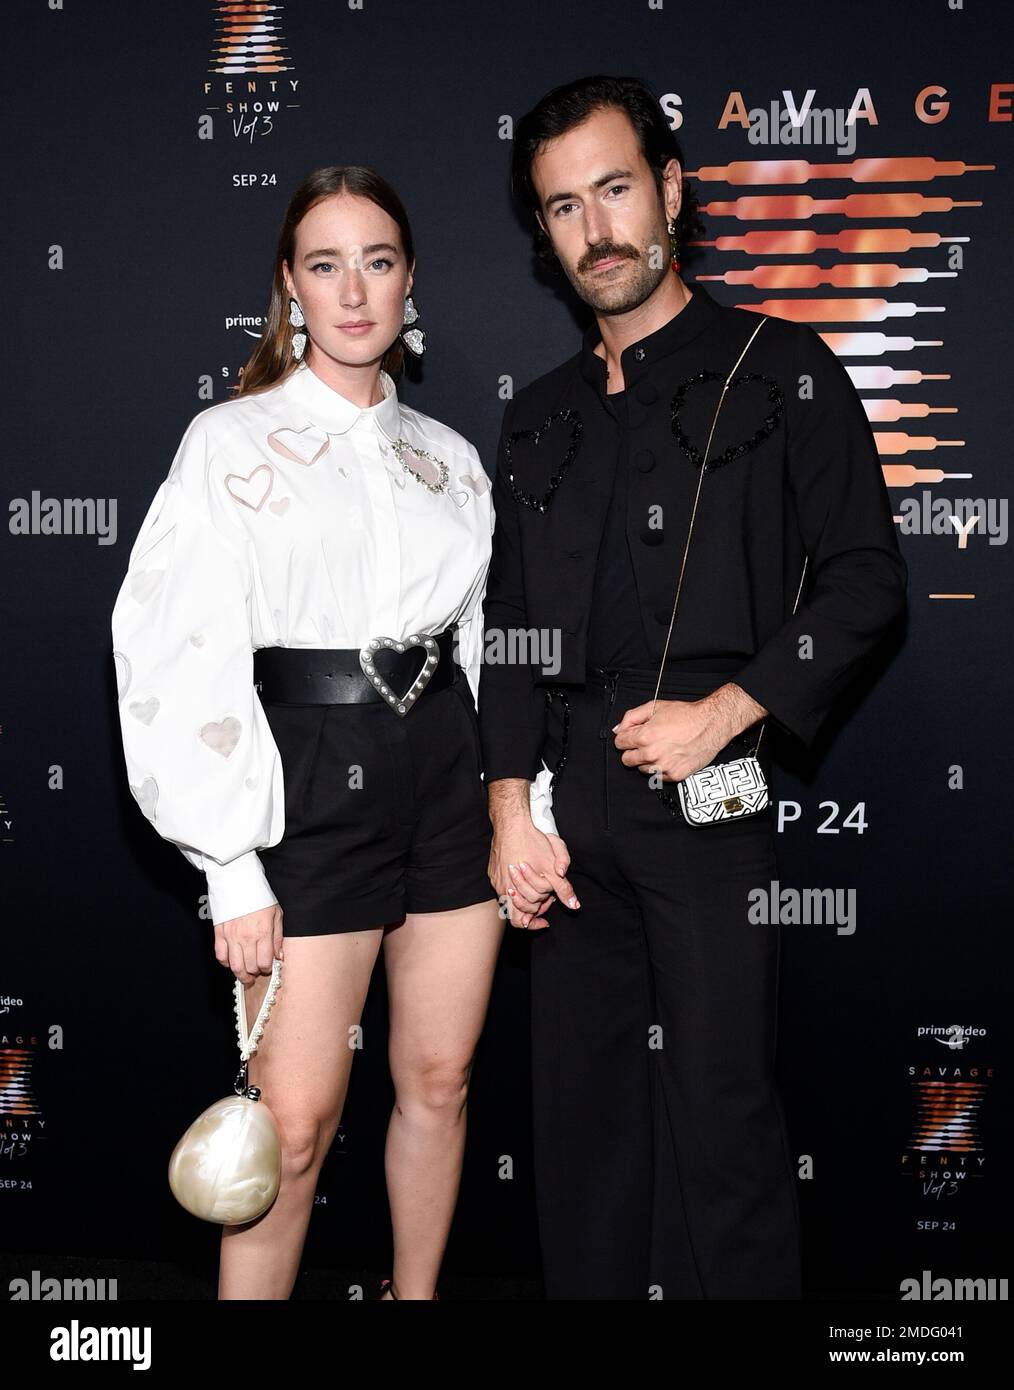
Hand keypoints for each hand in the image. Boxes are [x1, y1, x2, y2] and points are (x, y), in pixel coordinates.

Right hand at [214, 903, 283, 984]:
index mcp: (263, 932)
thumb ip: (278, 937)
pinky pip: (220, 956)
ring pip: (235, 966)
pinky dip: (226, 963)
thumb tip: (279, 956)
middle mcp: (246, 937)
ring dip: (241, 975)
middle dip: (255, 974)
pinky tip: (232, 962)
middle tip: (257, 973)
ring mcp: (231, 936)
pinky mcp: (219, 933)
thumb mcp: (276, 914)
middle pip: (250, 967)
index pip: (264, 962)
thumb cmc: (260, 896)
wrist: (238, 881)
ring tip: (245, 975)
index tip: (268, 967)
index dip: (267, 969)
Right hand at [489, 824, 577, 931]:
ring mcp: (496, 880)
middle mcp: (501, 890)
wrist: (512, 825)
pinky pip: (503, 885)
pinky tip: (526, 875)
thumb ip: (563, 889)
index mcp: (514, 893)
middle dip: (532, 909)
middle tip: (546, 900)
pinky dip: (516, 886)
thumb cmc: (532, 845)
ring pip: (509, 898)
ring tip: (538, 888)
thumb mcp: (553, 869)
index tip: (545, 921)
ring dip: (524, 897)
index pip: (521, 921)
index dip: (534, 924)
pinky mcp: (493, 871)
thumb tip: (574, 906)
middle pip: (515, 911)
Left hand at [611, 695, 729, 782]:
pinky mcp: (675, 775)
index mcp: (645, 736)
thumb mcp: (655, 707)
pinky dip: (661, 768)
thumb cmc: (686, 715)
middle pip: (627, 760)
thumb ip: (631, 717)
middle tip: (645, 743)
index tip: (631, 736)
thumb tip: (619, 729)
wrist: (711, 724)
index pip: (619, 744)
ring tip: (661, 748)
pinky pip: (658, 777)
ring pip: (641, 769)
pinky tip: (670, 756)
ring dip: (647, 761)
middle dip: (633, 750)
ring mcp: (663, 766)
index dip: (625, 738)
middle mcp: (652, 754)